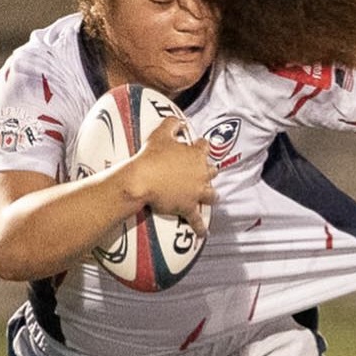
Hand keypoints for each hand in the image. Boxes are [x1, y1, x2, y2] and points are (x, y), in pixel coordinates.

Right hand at [124, 118, 216, 235]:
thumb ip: (172, 124)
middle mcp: (200, 173)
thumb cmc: (150, 156)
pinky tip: (204, 233)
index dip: (202, 146)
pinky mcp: (188, 207)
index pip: (205, 147)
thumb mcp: (160, 133)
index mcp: (195, 155)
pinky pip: (197, 220)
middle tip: (204, 172)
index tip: (200, 146)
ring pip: (211, 194)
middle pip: (212, 171)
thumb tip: (180, 121)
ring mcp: (196, 191)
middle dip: (209, 171)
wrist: (143, 179)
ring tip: (211, 197)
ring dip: (212, 195)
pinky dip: (200, 228)